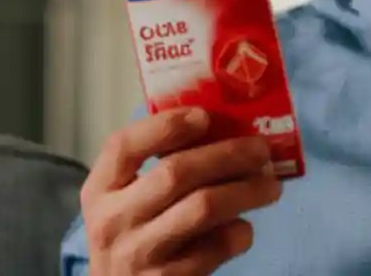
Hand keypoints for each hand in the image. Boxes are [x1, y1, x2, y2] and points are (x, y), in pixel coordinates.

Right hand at [80, 108, 281, 274]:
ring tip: (271, 186)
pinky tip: (244, 227)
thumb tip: (221, 129)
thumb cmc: (132, 238)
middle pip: (175, 172)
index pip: (123, 146)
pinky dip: (240, 232)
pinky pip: (216, 247)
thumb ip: (156, 168)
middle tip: (260, 149)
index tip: (205, 115)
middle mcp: (113, 221)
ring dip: (246, 190)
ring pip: (203, 207)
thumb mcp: (126, 202)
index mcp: (99, 191)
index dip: (166, 125)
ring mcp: (139, 255)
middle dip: (227, 154)